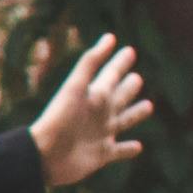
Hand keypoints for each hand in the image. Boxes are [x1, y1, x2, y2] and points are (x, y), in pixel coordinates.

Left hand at [30, 31, 153, 188]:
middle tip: (137, 79)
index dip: (120, 62)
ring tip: (148, 106)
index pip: (111, 74)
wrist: (43, 155)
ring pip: (125, 120)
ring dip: (136, 114)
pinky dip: (129, 149)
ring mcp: (101, 134)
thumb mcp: (75, 87)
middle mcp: (99, 113)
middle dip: (129, 88)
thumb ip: (90, 63)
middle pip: (120, 96)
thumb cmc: (58, 119)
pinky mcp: (102, 155)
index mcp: (94, 96)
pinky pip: (120, 151)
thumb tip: (110, 37)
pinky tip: (138, 147)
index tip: (129, 51)